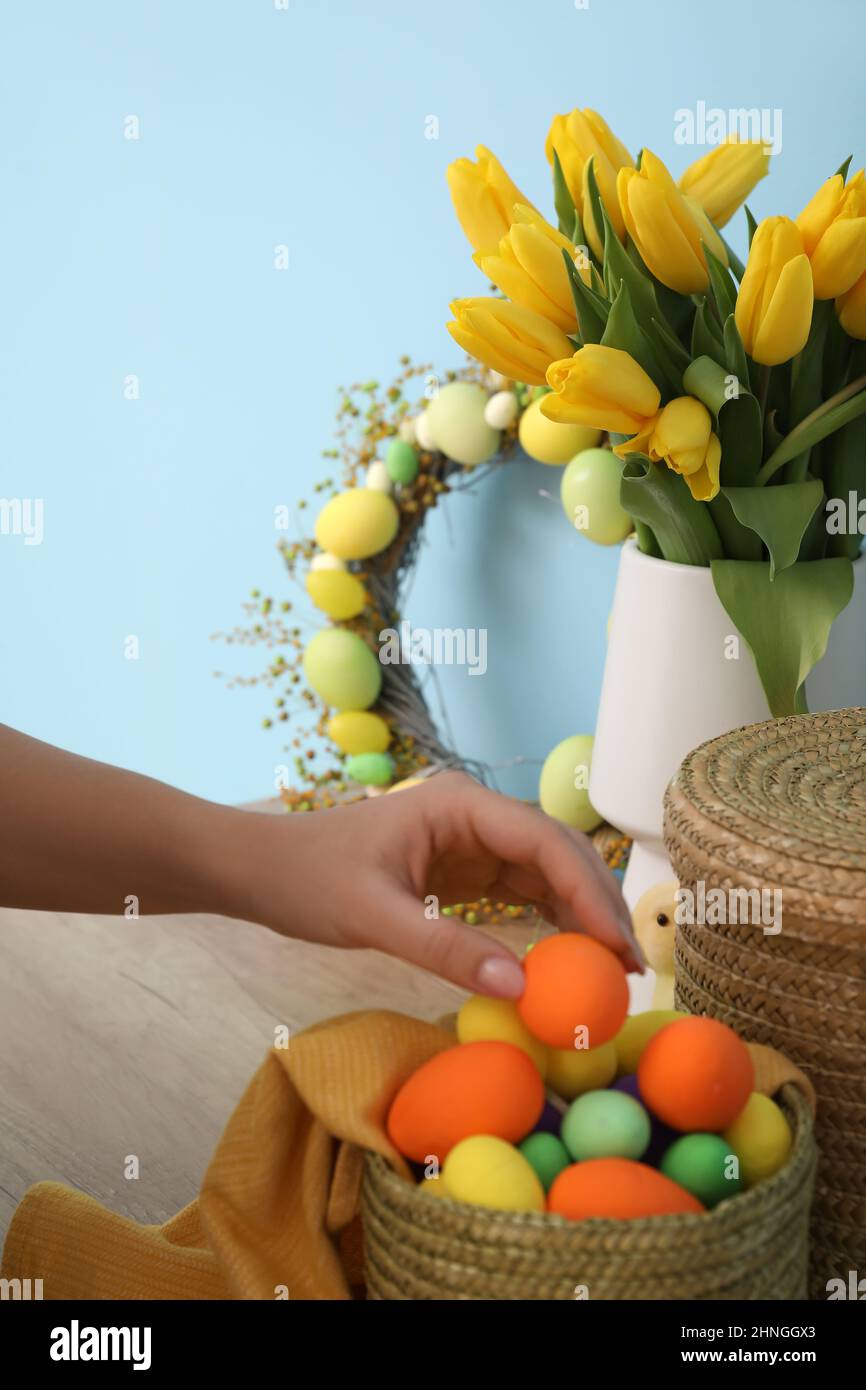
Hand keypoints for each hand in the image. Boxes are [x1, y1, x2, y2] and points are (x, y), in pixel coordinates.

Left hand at [228, 771, 642, 996]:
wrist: (264, 870)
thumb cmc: (308, 879)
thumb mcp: (374, 918)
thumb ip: (445, 949)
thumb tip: (522, 987)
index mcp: (460, 803)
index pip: (545, 841)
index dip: (590, 892)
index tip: (617, 946)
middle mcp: (476, 813)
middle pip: (559, 853)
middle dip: (597, 906)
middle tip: (629, 968)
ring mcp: (473, 838)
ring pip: (548, 872)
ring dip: (581, 916)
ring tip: (612, 970)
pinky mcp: (465, 867)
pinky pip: (523, 890)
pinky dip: (551, 921)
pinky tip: (571, 956)